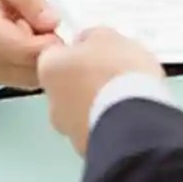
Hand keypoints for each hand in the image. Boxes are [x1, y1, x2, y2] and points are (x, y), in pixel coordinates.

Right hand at [0, 0, 60, 88]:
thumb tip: (51, 22)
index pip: (20, 47)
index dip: (46, 41)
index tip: (57, 28)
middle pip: (26, 64)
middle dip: (46, 49)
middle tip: (52, 29)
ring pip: (29, 76)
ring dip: (43, 58)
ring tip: (41, 34)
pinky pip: (26, 80)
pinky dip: (37, 65)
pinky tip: (37, 46)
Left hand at [37, 27, 164, 154]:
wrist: (133, 119)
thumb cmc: (116, 74)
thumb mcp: (108, 36)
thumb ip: (92, 36)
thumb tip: (89, 40)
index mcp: (49, 67)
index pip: (55, 53)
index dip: (76, 49)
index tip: (94, 47)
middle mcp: (52, 100)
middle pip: (67, 83)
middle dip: (87, 77)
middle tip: (112, 70)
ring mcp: (68, 126)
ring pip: (81, 107)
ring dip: (98, 99)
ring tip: (125, 92)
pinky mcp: (87, 145)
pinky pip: (96, 125)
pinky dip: (108, 118)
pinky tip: (127, 110)